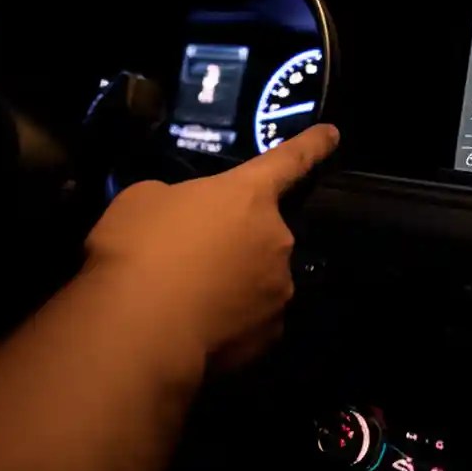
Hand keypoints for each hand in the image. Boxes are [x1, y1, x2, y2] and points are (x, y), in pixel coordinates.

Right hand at [84, 124, 338, 366]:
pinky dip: (231, 322)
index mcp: (249, 194)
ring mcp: (279, 290)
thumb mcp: (143, 201)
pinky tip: (196, 330)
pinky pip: (252, 320)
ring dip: (234, 283)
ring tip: (188, 299)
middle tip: (191, 258)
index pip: (290, 160)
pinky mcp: (271, 336)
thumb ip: (175, 200)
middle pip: (263, 232)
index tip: (333, 134)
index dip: (312, 145)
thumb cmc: (138, 250)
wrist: (140, 333)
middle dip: (237, 241)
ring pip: (259, 278)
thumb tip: (182, 218)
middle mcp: (277, 238)